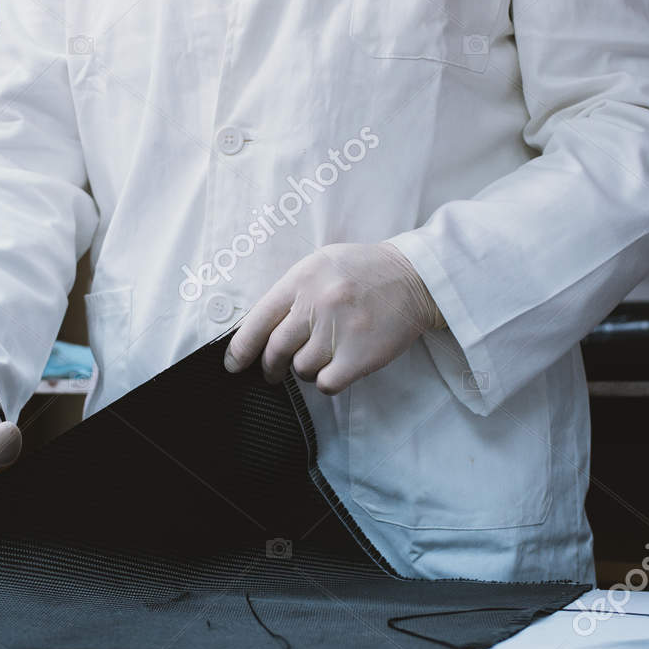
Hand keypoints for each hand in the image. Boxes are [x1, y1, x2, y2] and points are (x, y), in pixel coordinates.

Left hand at [224, 242, 442, 395]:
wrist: (416, 278)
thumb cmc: (364, 272)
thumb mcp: (321, 265)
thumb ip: (291, 293)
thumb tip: (258, 329)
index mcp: (302, 279)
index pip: (258, 320)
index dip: (240, 348)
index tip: (233, 365)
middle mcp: (317, 304)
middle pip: (276, 349)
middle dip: (271, 366)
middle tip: (273, 373)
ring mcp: (339, 330)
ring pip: (302, 369)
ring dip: (308, 369)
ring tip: (324, 356)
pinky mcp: (360, 355)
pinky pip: (327, 383)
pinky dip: (328, 381)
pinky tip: (338, 368)